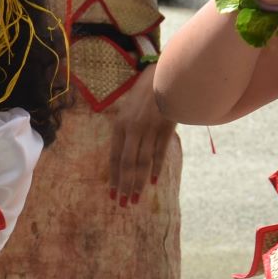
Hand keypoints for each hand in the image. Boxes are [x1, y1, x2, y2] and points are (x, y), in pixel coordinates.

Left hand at [106, 68, 174, 202]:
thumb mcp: (129, 109)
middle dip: (124, 185)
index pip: (114, 157)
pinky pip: (159, 153)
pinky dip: (156, 168)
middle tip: (122, 203)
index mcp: (120, 125)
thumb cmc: (146, 92)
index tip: (112, 192)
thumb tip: (125, 154)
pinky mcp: (165, 129)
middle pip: (127, 163)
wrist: (165, 75)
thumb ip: (127, 130)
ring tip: (135, 198)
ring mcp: (148, 130)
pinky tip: (154, 182)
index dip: (114, 176)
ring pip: (142, 162)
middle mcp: (132, 129)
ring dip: (139, 182)